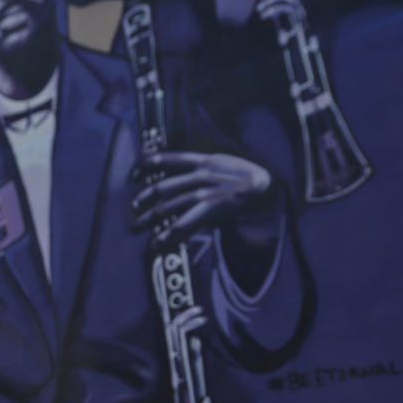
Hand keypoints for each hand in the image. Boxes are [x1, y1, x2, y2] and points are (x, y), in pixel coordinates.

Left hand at [131, 151, 271, 241]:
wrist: (268, 186)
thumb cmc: (248, 177)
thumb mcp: (225, 162)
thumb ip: (205, 166)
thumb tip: (188, 172)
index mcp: (203, 161)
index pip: (169, 158)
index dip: (147, 164)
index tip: (133, 173)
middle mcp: (201, 175)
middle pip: (163, 187)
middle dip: (144, 200)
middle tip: (133, 210)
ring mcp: (205, 192)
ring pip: (170, 206)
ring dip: (150, 219)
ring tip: (136, 230)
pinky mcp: (212, 207)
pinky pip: (185, 222)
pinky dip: (170, 234)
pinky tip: (158, 244)